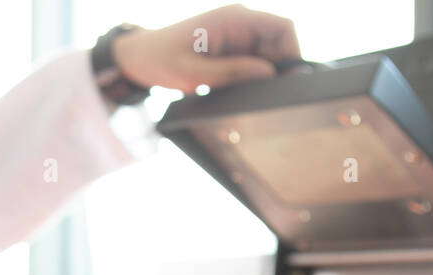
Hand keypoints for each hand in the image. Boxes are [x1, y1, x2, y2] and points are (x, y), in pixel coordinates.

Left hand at [113, 4, 300, 93]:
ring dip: (262, 79)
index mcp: (234, 18)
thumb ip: (232, 72)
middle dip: (277, 71)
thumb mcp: (193, 73)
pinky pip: (252, 66)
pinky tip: (235, 94)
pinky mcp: (230, 53)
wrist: (138, 59)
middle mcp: (240, 24)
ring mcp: (236, 38)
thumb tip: (269, 74)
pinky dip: (250, 82)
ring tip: (244, 97)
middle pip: (279, 46)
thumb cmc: (159, 60)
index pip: (283, 27)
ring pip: (267, 59)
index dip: (293, 52)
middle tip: (265, 98)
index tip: (289, 81)